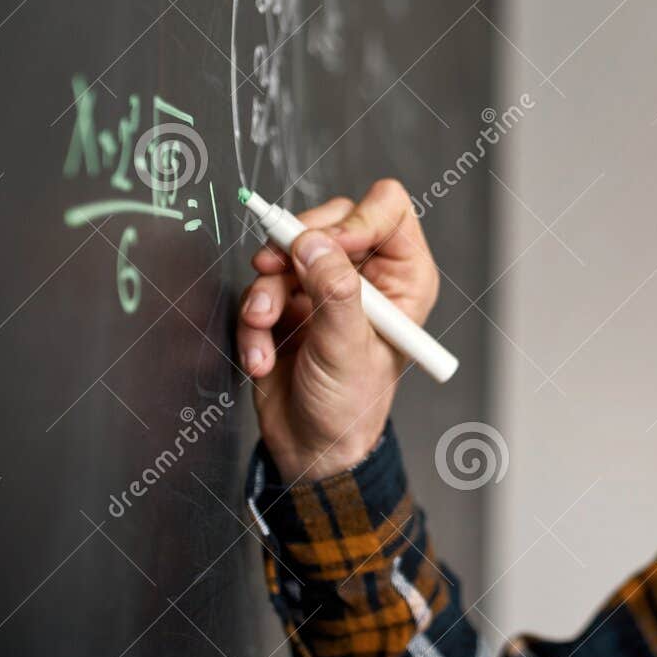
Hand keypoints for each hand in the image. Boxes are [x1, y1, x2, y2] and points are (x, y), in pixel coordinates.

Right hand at [236, 179, 438, 482]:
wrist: (312, 448)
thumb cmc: (350, 405)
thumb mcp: (347, 345)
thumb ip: (334, 289)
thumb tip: (312, 241)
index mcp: (403, 277)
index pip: (386, 208)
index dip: (353, 219)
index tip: (324, 247)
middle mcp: (367, 275)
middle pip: (329, 218)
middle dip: (294, 247)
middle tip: (273, 268)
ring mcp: (324, 286)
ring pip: (286, 250)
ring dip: (265, 292)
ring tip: (264, 328)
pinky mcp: (288, 304)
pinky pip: (260, 287)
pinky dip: (252, 321)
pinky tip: (261, 357)